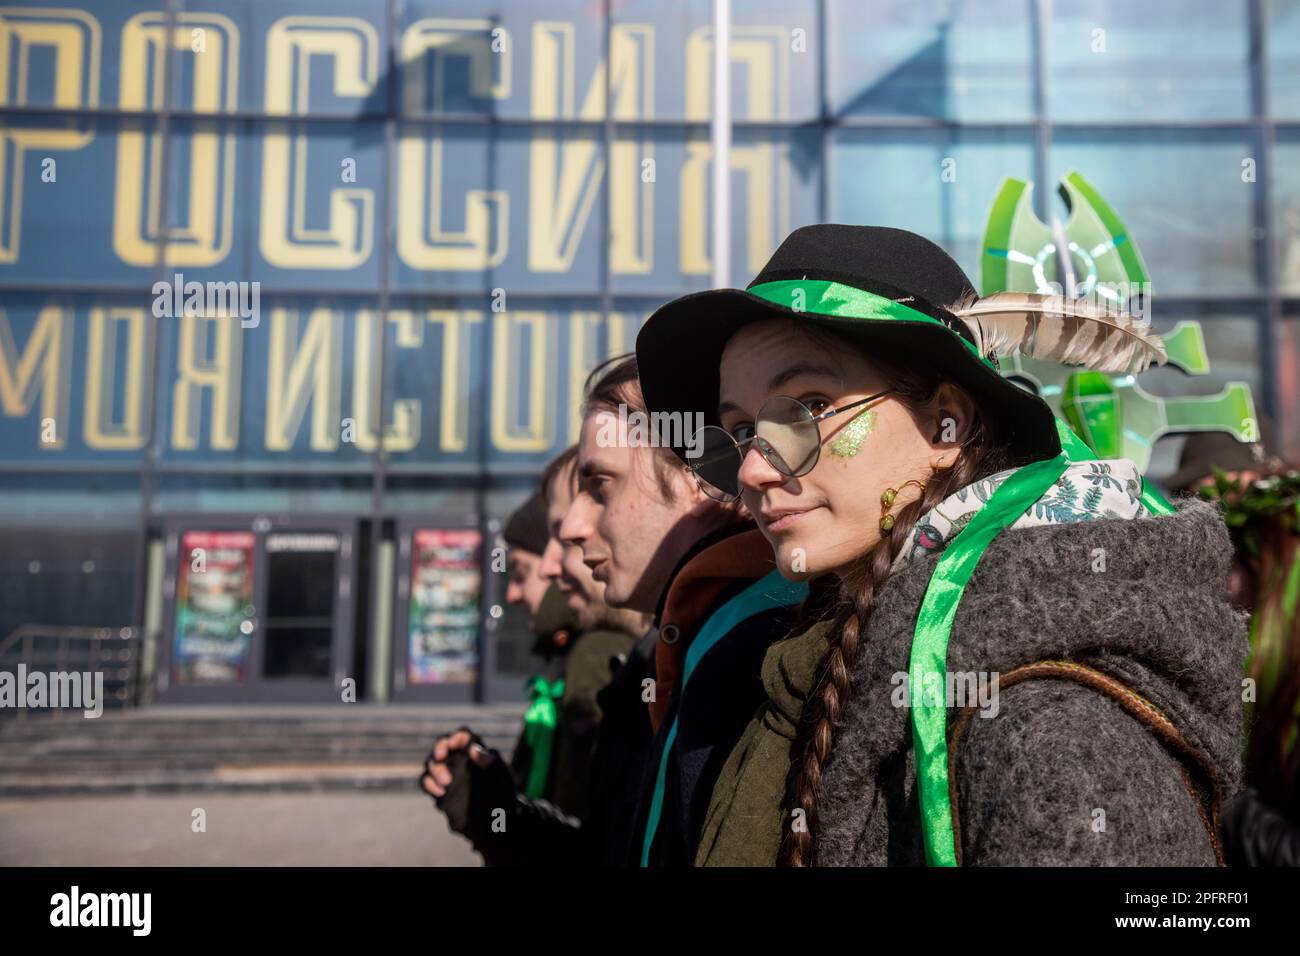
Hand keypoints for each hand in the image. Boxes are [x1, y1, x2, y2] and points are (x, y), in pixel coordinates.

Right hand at [420, 726, 515, 843]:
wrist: (494, 821)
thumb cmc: (502, 794)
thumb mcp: (502, 777)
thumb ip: (491, 762)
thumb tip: (475, 750)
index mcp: (475, 752)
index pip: (463, 737)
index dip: (456, 737)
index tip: (452, 745)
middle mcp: (458, 759)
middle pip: (442, 746)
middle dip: (439, 750)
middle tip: (441, 758)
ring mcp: (447, 774)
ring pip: (432, 763)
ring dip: (434, 769)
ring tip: (446, 783)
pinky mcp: (439, 789)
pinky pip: (427, 782)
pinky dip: (428, 784)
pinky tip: (439, 792)